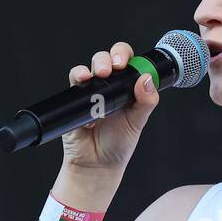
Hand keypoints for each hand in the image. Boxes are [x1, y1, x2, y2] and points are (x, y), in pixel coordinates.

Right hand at [63, 41, 159, 171]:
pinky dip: (79, 79)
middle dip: (109, 57)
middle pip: (106, 58)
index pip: (127, 62)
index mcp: (127, 88)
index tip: (126, 63)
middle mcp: (109, 86)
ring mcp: (91, 91)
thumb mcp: (137, 123)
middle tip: (114, 67)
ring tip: (97, 75)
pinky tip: (86, 89)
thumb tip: (147, 79)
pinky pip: (74, 81)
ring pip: (89, 66)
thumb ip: (145, 102)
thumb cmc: (118, 144)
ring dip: (93, 65)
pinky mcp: (75, 98)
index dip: (126, 56)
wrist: (96, 164)